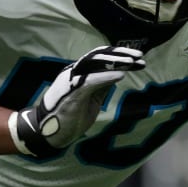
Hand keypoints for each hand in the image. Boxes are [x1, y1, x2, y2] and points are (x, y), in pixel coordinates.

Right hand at [9, 46, 145, 156]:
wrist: (47, 133)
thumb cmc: (69, 115)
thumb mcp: (91, 97)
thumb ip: (102, 85)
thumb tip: (118, 73)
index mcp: (78, 73)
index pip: (100, 56)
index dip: (119, 53)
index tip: (138, 56)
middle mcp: (73, 72)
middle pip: (98, 56)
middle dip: (121, 54)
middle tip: (140, 55)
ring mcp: (71, 82)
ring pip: (94, 64)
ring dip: (116, 62)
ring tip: (133, 61)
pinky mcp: (71, 94)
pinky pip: (90, 81)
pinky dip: (106, 76)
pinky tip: (121, 75)